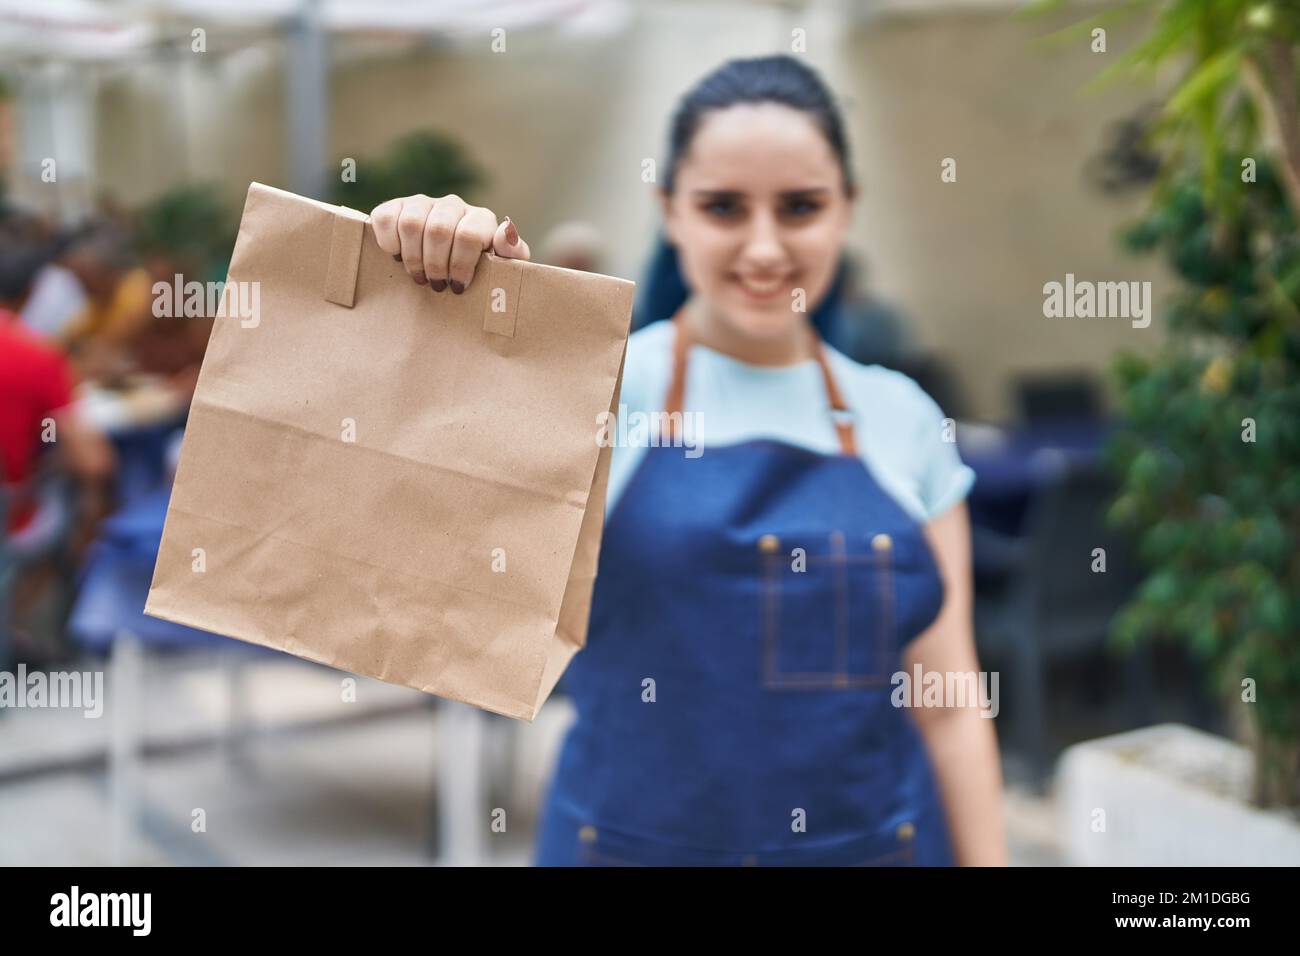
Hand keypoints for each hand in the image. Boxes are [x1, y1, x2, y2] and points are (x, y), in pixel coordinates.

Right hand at [368, 194, 530, 292]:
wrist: (453, 268)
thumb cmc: (480, 272)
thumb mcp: (504, 268)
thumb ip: (512, 252)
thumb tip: (506, 230)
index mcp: (480, 219)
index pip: (468, 235)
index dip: (460, 265)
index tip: (458, 286)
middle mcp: (453, 205)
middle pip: (438, 230)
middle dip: (435, 265)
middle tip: (436, 284)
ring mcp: (424, 203)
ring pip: (411, 224)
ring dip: (413, 258)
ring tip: (419, 276)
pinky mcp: (397, 206)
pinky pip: (386, 217)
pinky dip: (389, 242)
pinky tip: (399, 257)